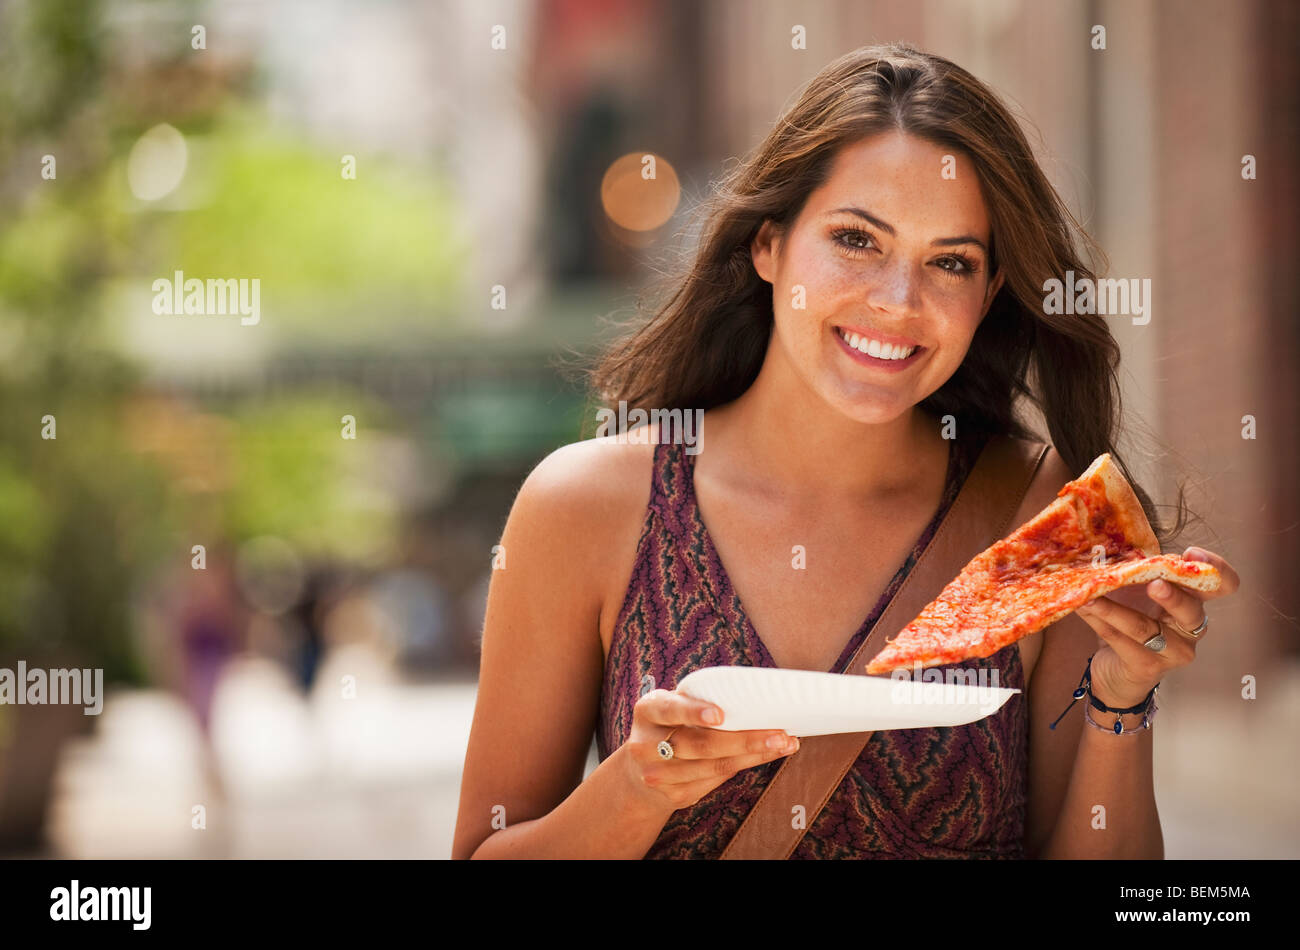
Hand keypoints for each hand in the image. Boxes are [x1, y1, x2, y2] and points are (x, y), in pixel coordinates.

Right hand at [622, 688, 798, 812]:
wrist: (641, 770)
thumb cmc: (670, 725)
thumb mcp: (672, 706)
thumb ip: (697, 701)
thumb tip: (754, 698)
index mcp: (648, 711)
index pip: (670, 710)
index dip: (694, 712)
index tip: (720, 715)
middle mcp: (646, 745)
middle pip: (700, 744)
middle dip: (745, 739)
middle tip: (779, 733)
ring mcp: (659, 775)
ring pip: (714, 766)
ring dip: (754, 755)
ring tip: (784, 744)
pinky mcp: (675, 795)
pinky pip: (716, 780)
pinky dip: (745, 767)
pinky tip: (765, 756)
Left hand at [1074, 547, 1240, 706]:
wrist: (1115, 669)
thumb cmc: (1130, 621)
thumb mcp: (1136, 592)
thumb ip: (1136, 572)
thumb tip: (1107, 546)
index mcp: (1194, 601)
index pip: (1222, 585)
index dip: (1216, 568)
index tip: (1191, 553)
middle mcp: (1191, 627)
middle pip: (1192, 611)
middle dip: (1173, 597)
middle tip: (1153, 584)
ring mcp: (1172, 651)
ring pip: (1145, 628)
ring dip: (1114, 609)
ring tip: (1090, 596)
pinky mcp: (1147, 666)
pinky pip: (1121, 641)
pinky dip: (1100, 622)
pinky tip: (1082, 608)